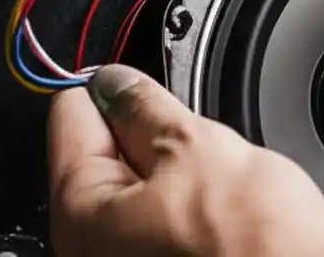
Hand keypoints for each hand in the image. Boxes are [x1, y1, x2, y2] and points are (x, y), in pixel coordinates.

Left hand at [48, 65, 323, 256]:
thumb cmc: (252, 248)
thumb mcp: (194, 146)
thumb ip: (144, 105)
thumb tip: (115, 82)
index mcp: (80, 213)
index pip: (71, 114)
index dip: (114, 92)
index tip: (146, 92)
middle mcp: (90, 250)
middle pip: (104, 153)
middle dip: (149, 137)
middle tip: (196, 148)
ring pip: (141, 187)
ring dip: (178, 174)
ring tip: (218, 187)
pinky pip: (165, 220)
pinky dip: (192, 207)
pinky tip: (225, 215)